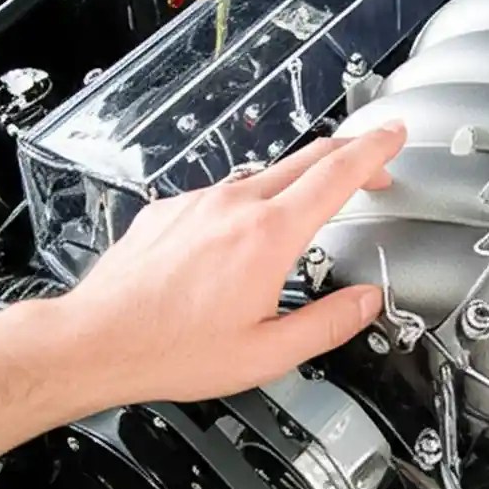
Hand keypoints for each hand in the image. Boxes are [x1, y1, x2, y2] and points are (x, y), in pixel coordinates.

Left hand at [49, 122, 405, 404]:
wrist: (95, 340)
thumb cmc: (171, 348)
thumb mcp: (267, 352)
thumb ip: (328, 323)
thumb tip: (366, 302)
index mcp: (268, 236)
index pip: (337, 174)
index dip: (374, 150)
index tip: (393, 136)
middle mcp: (234, 205)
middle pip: (307, 158)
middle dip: (349, 155)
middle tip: (373, 166)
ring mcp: (199, 202)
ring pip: (265, 175)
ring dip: (300, 182)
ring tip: (312, 208)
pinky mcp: (172, 209)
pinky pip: (225, 194)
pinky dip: (252, 203)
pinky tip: (245, 237)